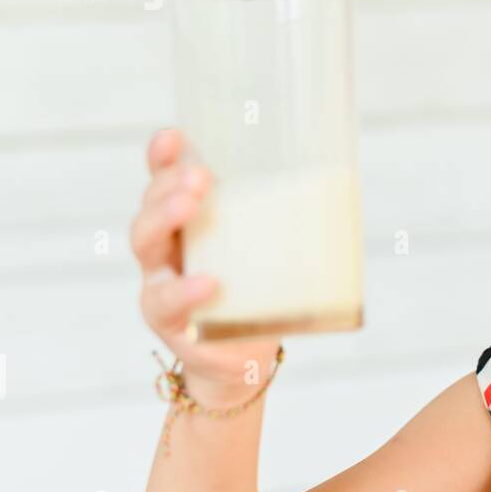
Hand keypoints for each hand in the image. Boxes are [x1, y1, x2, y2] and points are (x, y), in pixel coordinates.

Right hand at [130, 128, 280, 403]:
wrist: (242, 356)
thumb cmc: (257, 288)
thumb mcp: (268, 245)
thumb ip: (286, 214)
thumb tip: (345, 178)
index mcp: (187, 218)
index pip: (166, 178)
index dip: (164, 155)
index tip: (175, 135)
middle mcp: (166, 244)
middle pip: (151, 203)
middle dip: (170, 183)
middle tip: (201, 176)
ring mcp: (161, 280)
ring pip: (146, 243)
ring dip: (166, 218)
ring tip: (191, 206)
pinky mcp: (170, 321)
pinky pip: (167, 303)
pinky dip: (186, 291)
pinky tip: (208, 284)